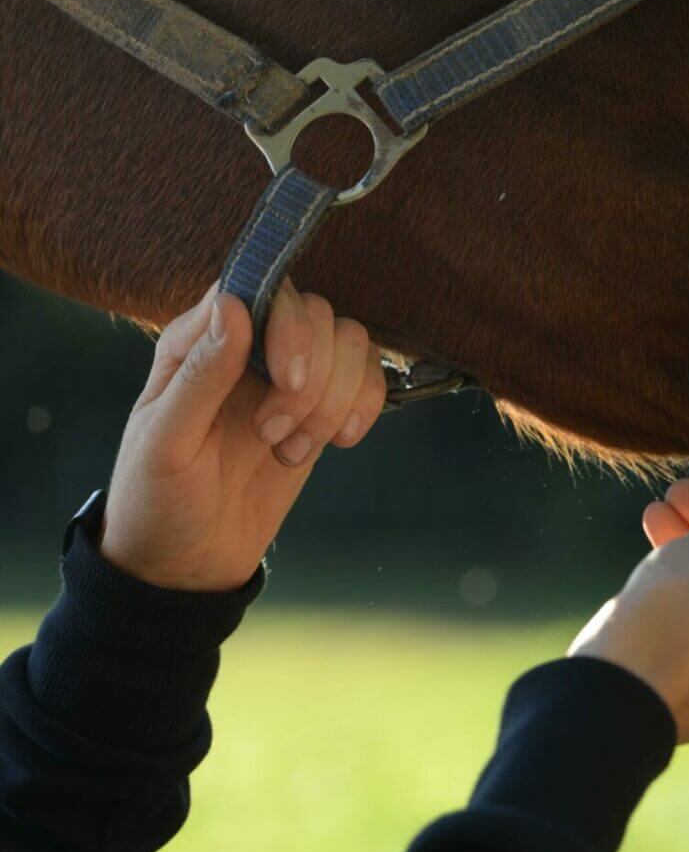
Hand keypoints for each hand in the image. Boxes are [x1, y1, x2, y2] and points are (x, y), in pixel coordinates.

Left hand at [100, 281, 387, 590]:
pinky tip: (339, 442)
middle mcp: (248, 348)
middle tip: (273, 433)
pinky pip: (367, 380)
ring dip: (335, 400)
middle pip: (317, 314)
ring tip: (293, 448)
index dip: (288, 326)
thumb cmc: (158, 500)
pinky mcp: (320, 410)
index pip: (262, 289)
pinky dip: (364, 408)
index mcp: (198, 342)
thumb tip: (235, 306)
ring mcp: (288, 379)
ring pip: (350, 343)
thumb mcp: (166, 442)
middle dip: (312, 378)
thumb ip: (201, 374)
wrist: (188, 562)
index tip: (288, 379)